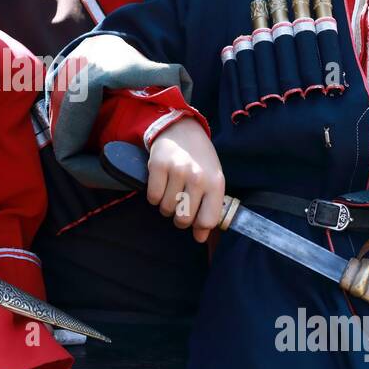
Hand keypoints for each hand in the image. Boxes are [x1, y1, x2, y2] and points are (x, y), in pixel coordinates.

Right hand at [146, 117, 225, 243]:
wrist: (182, 130)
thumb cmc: (199, 160)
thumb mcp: (211, 181)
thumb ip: (209, 209)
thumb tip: (200, 238)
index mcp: (215, 182)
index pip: (208, 220)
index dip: (199, 226)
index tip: (195, 220)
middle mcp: (197, 177)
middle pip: (184, 219)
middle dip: (179, 219)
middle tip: (180, 207)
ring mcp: (177, 171)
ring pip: (166, 209)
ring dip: (166, 206)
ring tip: (171, 193)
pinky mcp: (158, 166)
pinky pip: (152, 197)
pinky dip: (154, 197)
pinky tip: (161, 186)